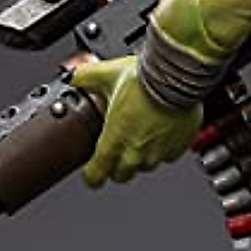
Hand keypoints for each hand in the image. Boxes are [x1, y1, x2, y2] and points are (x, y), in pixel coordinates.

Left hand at [72, 56, 201, 186]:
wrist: (177, 77)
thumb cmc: (145, 79)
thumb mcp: (107, 74)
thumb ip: (86, 76)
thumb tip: (73, 76)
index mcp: (113, 140)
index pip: (96, 176)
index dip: (92, 174)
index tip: (93, 169)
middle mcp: (135, 152)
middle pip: (121, 175)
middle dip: (117, 164)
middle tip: (119, 143)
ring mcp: (158, 153)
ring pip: (145, 166)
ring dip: (141, 155)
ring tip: (142, 131)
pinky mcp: (177, 149)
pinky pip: (167, 156)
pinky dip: (163, 147)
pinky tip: (161, 128)